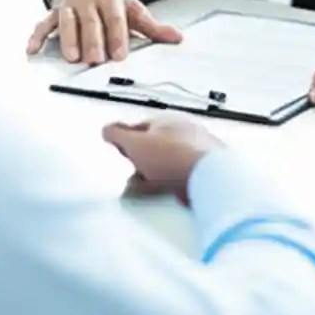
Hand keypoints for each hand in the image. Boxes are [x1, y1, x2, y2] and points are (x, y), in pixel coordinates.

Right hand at [26, 0, 181, 63]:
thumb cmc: (113, 3)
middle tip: (95, 60)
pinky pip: (44, 23)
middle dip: (93, 40)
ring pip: (67, 21)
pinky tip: (32, 50)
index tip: (120, 54)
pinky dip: (37, 36)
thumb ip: (152, 27)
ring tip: (71, 58)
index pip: (115, 17)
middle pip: (91, 21)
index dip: (117, 35)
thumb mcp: (133, 10)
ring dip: (68, 39)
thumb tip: (177, 38)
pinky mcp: (54, 12)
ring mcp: (70, 5)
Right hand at [102, 117, 223, 206]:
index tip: (116, 151)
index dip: (124, 140)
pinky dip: (168, 186)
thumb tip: (106, 129)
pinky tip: (161, 194)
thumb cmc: (175, 156)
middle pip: (153, 148)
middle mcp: (184, 133)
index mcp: (167, 120)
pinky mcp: (203, 173)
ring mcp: (196, 153)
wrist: (208, 178)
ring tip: (141, 188)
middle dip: (139, 162)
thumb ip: (117, 135)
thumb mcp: (135, 144)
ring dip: (151, 177)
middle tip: (129, 174)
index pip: (138, 127)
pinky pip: (179, 179)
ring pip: (166, 165)